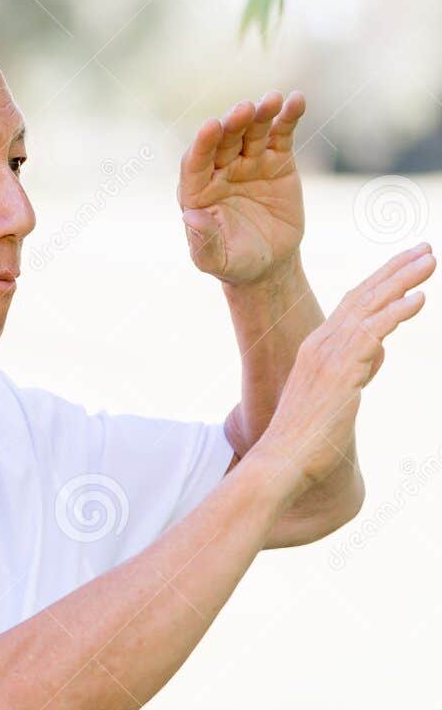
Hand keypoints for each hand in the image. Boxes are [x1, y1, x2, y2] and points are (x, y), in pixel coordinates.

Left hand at [178, 91, 307, 285]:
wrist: (268, 262)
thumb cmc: (234, 262)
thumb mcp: (215, 259)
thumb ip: (203, 240)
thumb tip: (191, 217)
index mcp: (196, 191)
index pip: (195, 162)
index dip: (202, 144)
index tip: (210, 126)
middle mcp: (218, 171)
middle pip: (224, 141)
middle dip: (233, 124)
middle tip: (245, 109)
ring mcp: (247, 163)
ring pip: (252, 132)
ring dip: (262, 114)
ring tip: (273, 100)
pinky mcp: (276, 160)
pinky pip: (281, 135)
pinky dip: (288, 118)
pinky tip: (296, 101)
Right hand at [255, 244, 432, 486]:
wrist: (283, 460)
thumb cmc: (307, 438)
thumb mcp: (336, 394)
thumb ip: (356, 367)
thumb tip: (378, 351)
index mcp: (316, 347)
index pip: (352, 304)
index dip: (380, 281)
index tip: (406, 266)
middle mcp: (320, 343)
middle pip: (361, 296)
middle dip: (395, 270)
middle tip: (424, 248)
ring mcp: (328, 355)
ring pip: (369, 307)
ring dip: (401, 281)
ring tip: (429, 261)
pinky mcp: (340, 370)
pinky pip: (372, 332)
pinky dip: (396, 312)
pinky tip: (419, 298)